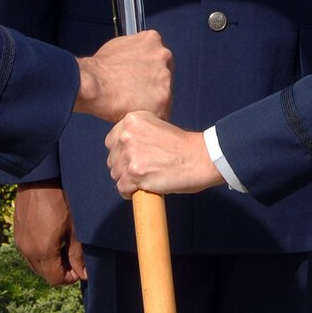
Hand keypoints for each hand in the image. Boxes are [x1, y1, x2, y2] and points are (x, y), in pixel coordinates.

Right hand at [13, 181, 85, 285]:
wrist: (38, 178)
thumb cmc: (60, 200)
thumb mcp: (74, 228)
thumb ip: (77, 254)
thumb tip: (83, 274)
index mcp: (42, 251)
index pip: (55, 279)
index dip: (69, 278)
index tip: (79, 268)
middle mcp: (27, 251)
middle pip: (44, 275)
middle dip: (60, 271)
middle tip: (73, 259)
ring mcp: (20, 242)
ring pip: (36, 265)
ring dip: (50, 263)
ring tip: (63, 248)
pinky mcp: (17, 233)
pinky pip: (29, 253)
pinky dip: (40, 253)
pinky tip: (51, 239)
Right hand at [75, 30, 172, 121]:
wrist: (92, 84)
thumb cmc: (99, 68)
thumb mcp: (118, 45)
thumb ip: (134, 50)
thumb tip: (134, 58)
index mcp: (153, 40)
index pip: (159, 58)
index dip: (148, 71)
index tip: (140, 80)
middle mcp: (163, 57)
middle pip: (164, 75)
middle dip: (152, 85)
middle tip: (134, 93)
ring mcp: (165, 79)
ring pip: (164, 95)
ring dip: (151, 102)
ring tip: (132, 105)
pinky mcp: (163, 100)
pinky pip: (161, 113)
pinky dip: (150, 117)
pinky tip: (135, 113)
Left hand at [104, 111, 222, 196]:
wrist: (200, 158)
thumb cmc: (182, 146)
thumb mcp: (155, 127)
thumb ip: (137, 134)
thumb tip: (121, 150)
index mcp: (132, 120)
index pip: (111, 141)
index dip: (121, 152)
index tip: (134, 157)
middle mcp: (127, 135)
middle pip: (112, 159)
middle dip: (123, 167)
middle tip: (140, 170)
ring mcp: (131, 154)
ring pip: (116, 174)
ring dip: (127, 180)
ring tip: (143, 180)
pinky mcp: (135, 174)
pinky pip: (122, 188)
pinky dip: (130, 193)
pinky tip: (141, 189)